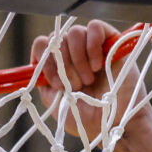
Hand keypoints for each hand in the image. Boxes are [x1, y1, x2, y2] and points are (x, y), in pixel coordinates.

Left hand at [31, 21, 150, 141]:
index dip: (46, 61)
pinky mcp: (110, 42)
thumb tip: (39, 61)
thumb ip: (45, 80)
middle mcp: (72, 53)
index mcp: (57, 65)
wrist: (112, 125)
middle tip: (77, 86)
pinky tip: (97, 66)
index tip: (57, 83)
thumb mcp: (56, 102)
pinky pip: (95, 26)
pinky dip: (92, 46)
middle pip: (57, 38)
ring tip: (89, 80)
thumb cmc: (85, 119)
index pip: (42, 45)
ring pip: (75, 33)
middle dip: (64, 65)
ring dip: (79, 59)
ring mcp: (91, 46)